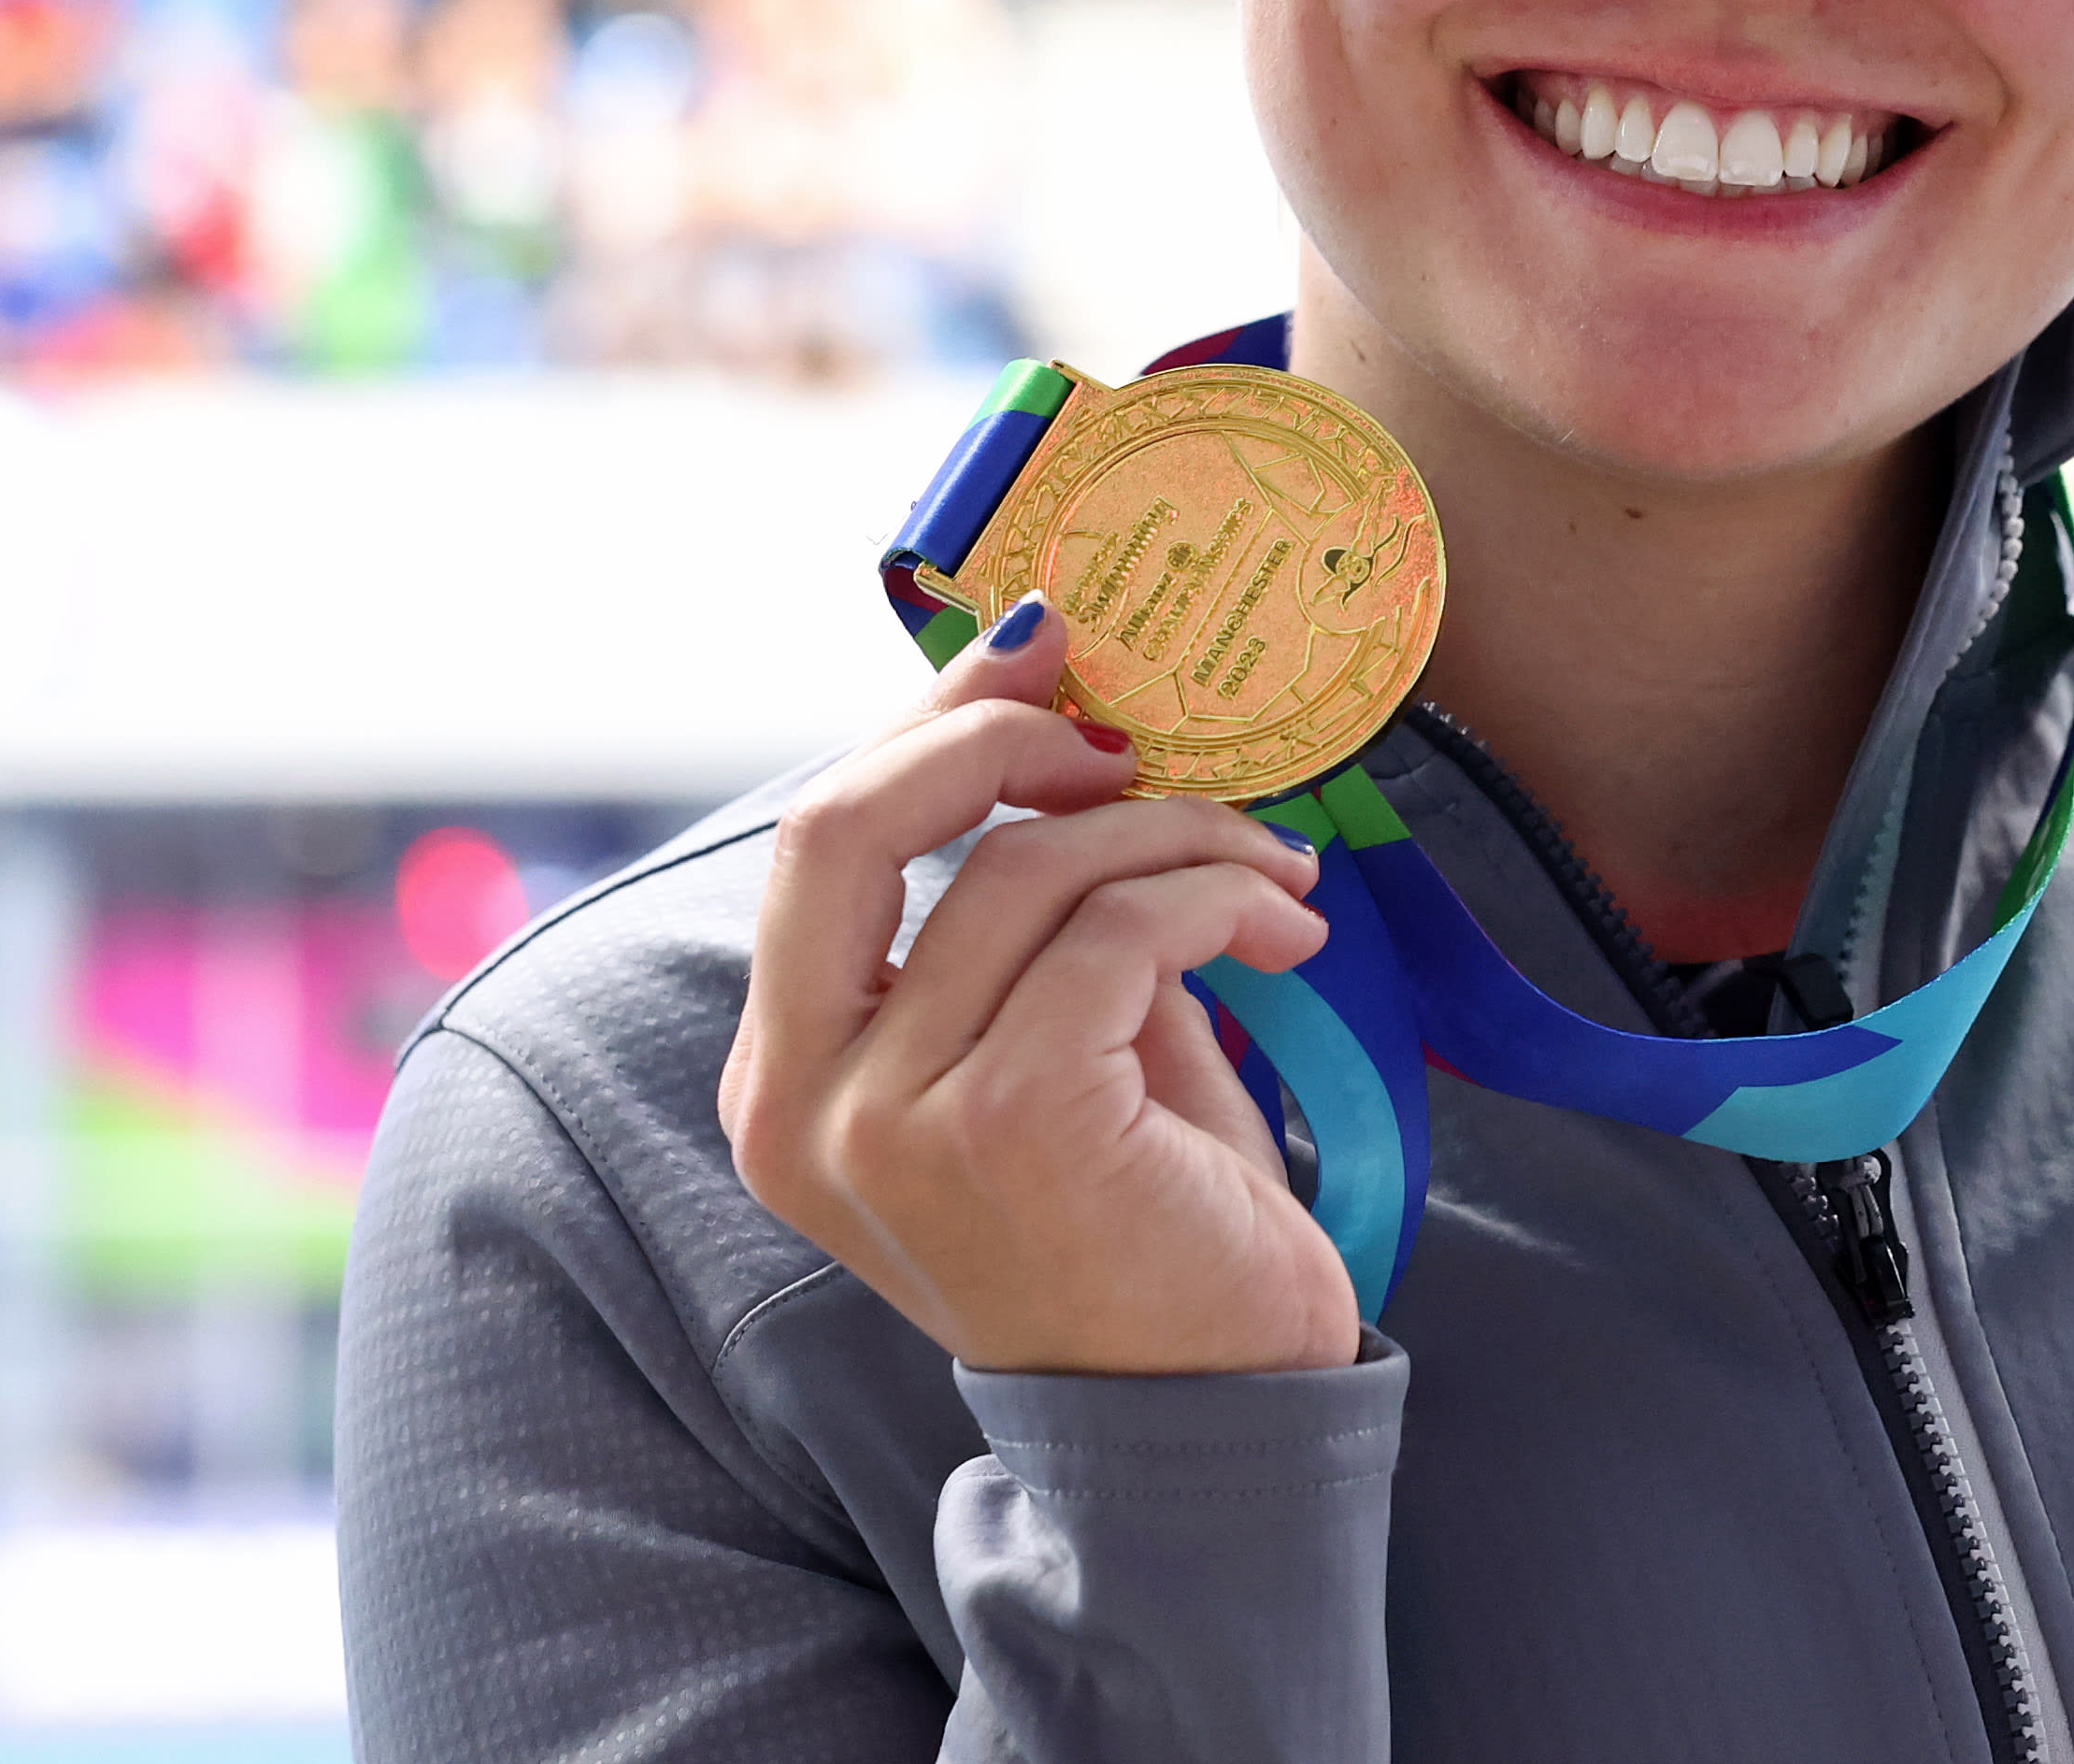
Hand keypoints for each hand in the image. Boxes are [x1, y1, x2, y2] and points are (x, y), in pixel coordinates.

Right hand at [720, 597, 1356, 1373]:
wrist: (1210, 1423)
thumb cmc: (1138, 1230)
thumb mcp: (1055, 1048)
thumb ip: (1030, 918)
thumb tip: (1074, 728)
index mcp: (788, 1080)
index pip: (821, 839)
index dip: (933, 721)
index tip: (1047, 651)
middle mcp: (807, 1102)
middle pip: (851, 817)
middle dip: (996, 732)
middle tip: (1133, 733)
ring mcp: (893, 1119)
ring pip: (1025, 865)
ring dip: (1176, 832)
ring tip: (1270, 869)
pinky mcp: (1008, 1123)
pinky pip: (1115, 933)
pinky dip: (1213, 897)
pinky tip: (1284, 927)